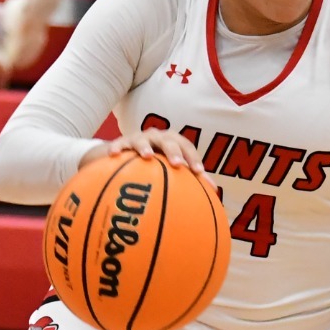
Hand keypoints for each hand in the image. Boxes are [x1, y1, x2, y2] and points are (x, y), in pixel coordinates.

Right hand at [83, 128, 204, 173]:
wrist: (128, 152)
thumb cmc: (156, 161)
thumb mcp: (172, 167)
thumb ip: (191, 177)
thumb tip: (215, 192)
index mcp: (173, 142)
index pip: (187, 146)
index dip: (193, 158)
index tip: (199, 172)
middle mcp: (158, 137)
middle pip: (168, 140)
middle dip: (174, 151)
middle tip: (177, 164)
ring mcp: (140, 138)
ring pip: (143, 140)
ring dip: (145, 146)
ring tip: (147, 156)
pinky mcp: (122, 142)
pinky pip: (119, 144)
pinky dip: (117, 148)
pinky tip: (114, 155)